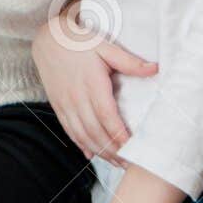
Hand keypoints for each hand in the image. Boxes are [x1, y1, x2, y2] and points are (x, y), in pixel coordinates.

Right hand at [34, 0, 155, 164]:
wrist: (47, 38)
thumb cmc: (79, 41)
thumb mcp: (106, 46)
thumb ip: (129, 61)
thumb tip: (155, 68)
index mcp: (91, 83)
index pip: (107, 116)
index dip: (120, 135)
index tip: (134, 148)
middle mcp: (76, 97)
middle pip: (95, 131)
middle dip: (113, 151)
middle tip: (130, 164)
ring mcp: (65, 103)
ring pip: (82, 135)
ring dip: (99, 152)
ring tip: (116, 163)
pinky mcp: (58, 105)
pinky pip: (69, 130)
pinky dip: (81, 145)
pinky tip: (92, 154)